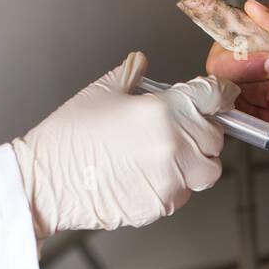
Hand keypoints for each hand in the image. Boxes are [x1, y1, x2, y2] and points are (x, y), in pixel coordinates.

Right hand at [11, 52, 239, 238]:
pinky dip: (175, 183)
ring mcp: (172, 179)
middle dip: (203, 131)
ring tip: (164, 153)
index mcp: (163, 112)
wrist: (48, 183)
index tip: (220, 94)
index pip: (211, 97)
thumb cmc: (68, 138)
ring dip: (195, 161)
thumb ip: (130, 75)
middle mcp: (174, 147)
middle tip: (179, 127)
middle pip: (215, 138)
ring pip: (207, 171)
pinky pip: (185, 193)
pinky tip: (147, 173)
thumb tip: (141, 63)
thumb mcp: (100, 92)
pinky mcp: (164, 205)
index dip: (219, 94)